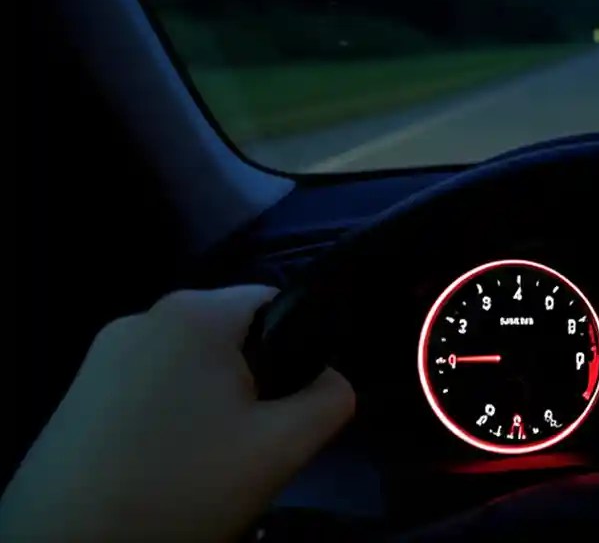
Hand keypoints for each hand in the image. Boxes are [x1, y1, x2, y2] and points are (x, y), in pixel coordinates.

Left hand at [0, 286, 354, 541]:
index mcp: (194, 313)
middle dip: (251, 390)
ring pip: (191, 373)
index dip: (300, 352)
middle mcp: (143, 317)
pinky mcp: (77, 396)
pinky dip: (168, 427)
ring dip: (211, 413)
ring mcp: (102, 357)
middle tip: (249, 450)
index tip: (289, 412)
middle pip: (232, 342)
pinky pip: (149, 394)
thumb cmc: (181, 487)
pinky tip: (162, 477)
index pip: (277, 302)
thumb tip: (330, 379)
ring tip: (204, 471)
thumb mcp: (280, 449)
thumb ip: (329, 398)